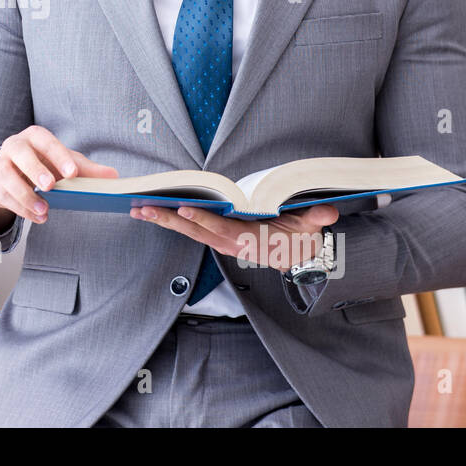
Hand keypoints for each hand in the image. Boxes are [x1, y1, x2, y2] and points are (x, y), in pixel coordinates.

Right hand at [0, 125, 118, 229]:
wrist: (10, 170)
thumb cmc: (42, 162)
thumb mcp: (63, 162)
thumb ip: (86, 169)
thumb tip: (113, 176)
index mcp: (35, 136)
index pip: (46, 142)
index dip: (59, 156)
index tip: (71, 173)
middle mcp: (15, 146)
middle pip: (21, 154)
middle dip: (36, 170)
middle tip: (51, 187)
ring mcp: (1, 164)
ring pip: (8, 178)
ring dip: (26, 196)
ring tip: (44, 210)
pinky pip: (5, 197)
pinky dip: (22, 209)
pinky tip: (38, 217)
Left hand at [130, 202, 338, 271]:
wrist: (298, 256)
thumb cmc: (301, 236)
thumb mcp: (311, 227)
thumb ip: (315, 219)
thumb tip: (326, 212)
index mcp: (252, 240)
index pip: (225, 230)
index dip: (205, 220)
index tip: (186, 210)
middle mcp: (232, 243)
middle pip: (197, 232)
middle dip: (170, 220)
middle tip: (144, 209)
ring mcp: (222, 242)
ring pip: (190, 232)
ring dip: (165, 222)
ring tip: (139, 210)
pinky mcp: (217, 239)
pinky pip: (191, 230)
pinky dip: (172, 222)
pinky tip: (154, 212)